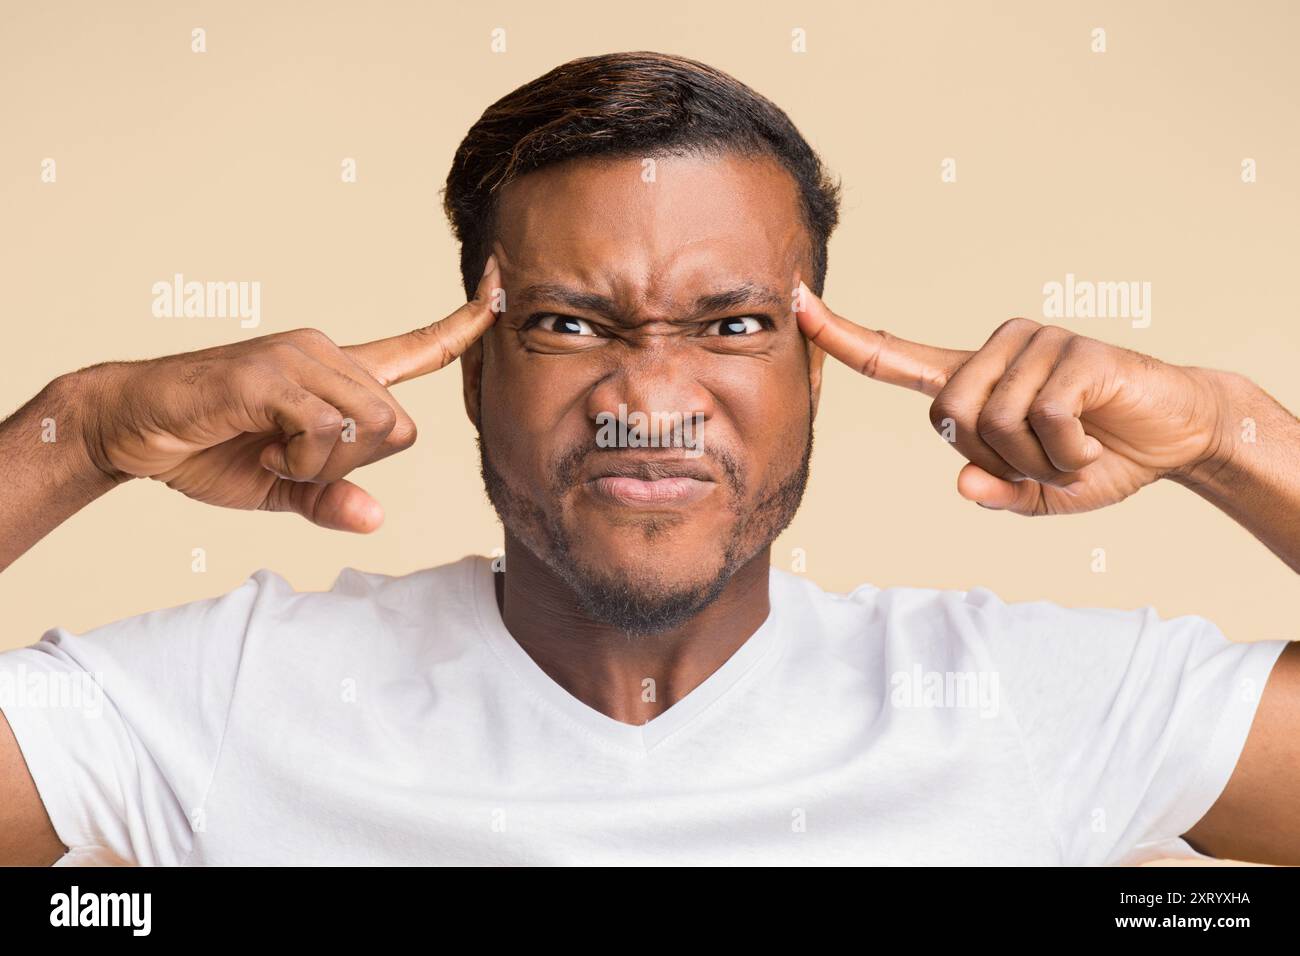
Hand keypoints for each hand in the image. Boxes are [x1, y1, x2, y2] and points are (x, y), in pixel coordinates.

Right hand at [76, 257, 500, 531]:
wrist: (128, 428)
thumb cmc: (205, 449)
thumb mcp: (280, 489)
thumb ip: (330, 499)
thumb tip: (377, 521)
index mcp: (337, 373)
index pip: (419, 347)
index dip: (466, 324)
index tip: (502, 285)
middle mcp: (326, 352)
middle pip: (400, 427)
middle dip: (355, 465)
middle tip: (292, 462)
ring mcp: (298, 357)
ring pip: (371, 427)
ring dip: (322, 464)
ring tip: (270, 452)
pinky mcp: (269, 373)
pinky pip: (326, 430)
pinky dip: (297, 460)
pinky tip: (259, 448)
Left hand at [795, 284, 1229, 515]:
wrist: (1177, 436)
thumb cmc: (1098, 456)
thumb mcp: (1038, 492)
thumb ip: (996, 490)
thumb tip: (962, 482)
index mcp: (973, 379)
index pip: (893, 356)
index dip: (842, 336)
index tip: (797, 303)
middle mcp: (996, 350)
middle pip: (946, 417)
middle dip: (997, 459)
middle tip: (1046, 460)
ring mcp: (1035, 343)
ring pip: (994, 421)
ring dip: (1039, 460)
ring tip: (1076, 447)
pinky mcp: (1074, 349)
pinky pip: (1044, 419)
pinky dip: (1069, 453)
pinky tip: (1095, 440)